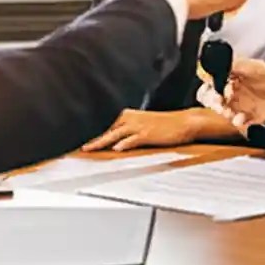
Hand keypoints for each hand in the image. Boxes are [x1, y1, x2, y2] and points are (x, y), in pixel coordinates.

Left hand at [81, 108, 230, 151]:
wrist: (185, 122)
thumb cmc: (165, 125)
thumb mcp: (144, 124)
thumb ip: (129, 131)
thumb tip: (116, 141)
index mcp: (128, 115)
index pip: (107, 126)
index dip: (94, 134)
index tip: (82, 141)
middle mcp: (131, 119)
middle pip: (107, 129)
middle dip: (93, 138)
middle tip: (80, 147)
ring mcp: (139, 126)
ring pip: (115, 134)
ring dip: (101, 142)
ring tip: (89, 149)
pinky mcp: (148, 134)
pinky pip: (132, 139)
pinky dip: (124, 143)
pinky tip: (116, 149)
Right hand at [196, 58, 264, 131]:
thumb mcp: (254, 67)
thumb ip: (235, 64)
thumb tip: (219, 63)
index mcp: (227, 78)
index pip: (207, 81)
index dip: (207, 83)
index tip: (213, 83)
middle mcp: (226, 93)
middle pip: (207, 97)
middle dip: (210, 99)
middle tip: (219, 100)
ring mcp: (233, 107)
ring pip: (218, 110)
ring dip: (221, 111)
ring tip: (229, 111)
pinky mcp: (241, 119)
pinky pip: (233, 122)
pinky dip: (236, 121)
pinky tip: (241, 118)